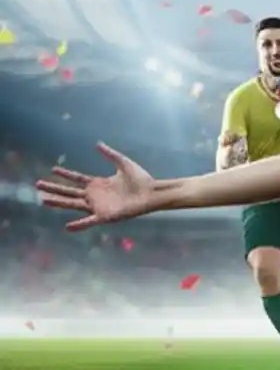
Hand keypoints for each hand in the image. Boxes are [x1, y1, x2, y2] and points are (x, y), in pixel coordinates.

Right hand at [35, 142, 157, 231]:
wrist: (152, 192)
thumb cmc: (141, 179)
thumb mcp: (123, 163)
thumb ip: (110, 154)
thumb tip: (97, 144)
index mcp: (99, 184)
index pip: (77, 179)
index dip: (65, 174)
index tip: (52, 169)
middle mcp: (96, 195)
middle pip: (70, 192)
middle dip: (54, 188)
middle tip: (37, 185)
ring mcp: (100, 206)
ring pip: (74, 204)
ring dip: (59, 203)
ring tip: (44, 200)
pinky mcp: (106, 216)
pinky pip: (90, 221)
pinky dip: (79, 224)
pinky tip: (67, 226)